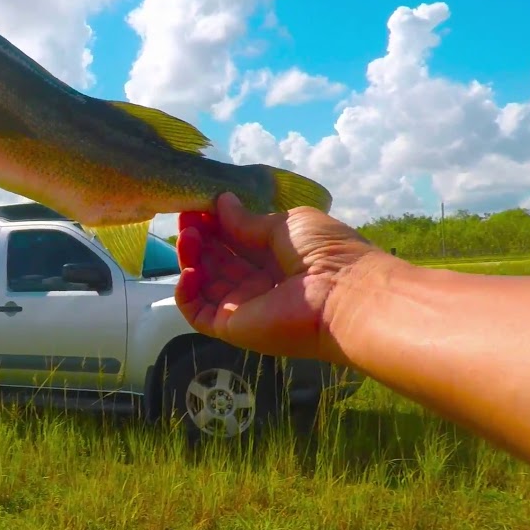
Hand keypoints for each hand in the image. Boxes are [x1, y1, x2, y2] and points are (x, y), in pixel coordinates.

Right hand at [174, 192, 388, 361]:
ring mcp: (244, 307)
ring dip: (191, 258)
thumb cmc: (327, 252)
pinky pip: (198, 313)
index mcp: (278, 259)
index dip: (215, 224)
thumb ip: (250, 220)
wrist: (344, 294)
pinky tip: (189, 271)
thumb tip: (222, 202)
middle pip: (217, 261)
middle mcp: (260, 283)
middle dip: (200, 237)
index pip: (236, 242)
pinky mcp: (232, 327)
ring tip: (188, 235)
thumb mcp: (286, 224)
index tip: (199, 206)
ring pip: (204, 283)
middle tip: (186, 216)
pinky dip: (185, 293)